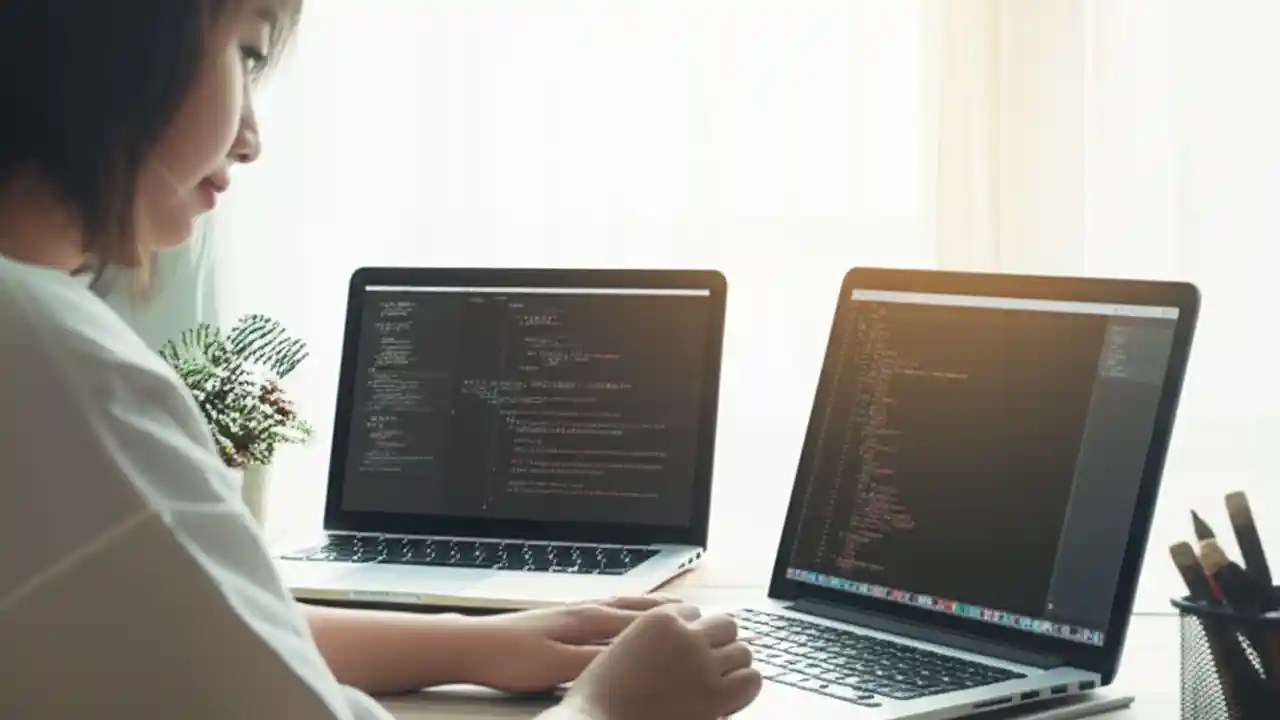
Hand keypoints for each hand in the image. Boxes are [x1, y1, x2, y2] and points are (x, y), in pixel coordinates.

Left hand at [465, 595, 679, 693]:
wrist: (473, 644)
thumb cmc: (510, 658)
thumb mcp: (556, 669)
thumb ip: (596, 664)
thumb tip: (634, 662)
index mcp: (589, 621)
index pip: (642, 621)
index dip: (674, 625)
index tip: (701, 626)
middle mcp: (585, 610)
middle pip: (637, 607)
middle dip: (669, 611)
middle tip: (700, 615)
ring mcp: (573, 612)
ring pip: (622, 605)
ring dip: (649, 607)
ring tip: (672, 609)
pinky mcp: (560, 618)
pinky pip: (607, 609)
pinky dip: (627, 609)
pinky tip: (622, 615)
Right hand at [558, 605, 761, 719]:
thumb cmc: (601, 699)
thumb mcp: (622, 651)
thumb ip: (654, 642)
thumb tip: (687, 640)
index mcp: (659, 619)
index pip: (696, 613)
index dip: (692, 636)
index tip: (685, 655)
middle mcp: (685, 634)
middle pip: (726, 626)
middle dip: (718, 645)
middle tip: (706, 669)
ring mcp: (702, 663)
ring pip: (743, 651)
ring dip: (732, 666)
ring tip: (716, 685)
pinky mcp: (715, 695)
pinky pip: (751, 680)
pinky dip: (743, 687)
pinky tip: (726, 699)